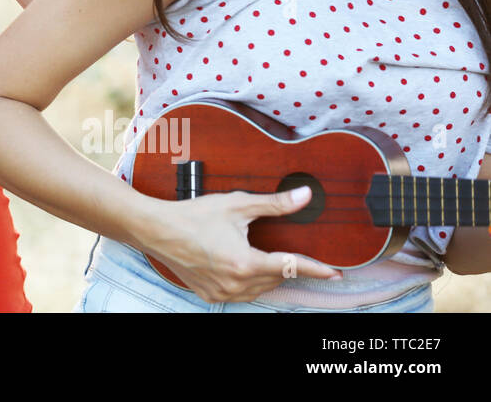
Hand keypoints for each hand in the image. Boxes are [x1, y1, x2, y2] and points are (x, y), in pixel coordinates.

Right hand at [142, 186, 341, 302]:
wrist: (156, 230)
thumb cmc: (192, 215)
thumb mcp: (236, 204)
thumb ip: (274, 204)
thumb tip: (303, 196)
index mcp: (245, 262)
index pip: (291, 267)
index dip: (316, 269)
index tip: (335, 272)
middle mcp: (235, 283)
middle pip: (276, 279)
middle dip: (286, 267)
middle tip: (291, 255)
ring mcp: (222, 292)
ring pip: (260, 290)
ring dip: (268, 276)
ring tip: (266, 259)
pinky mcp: (211, 295)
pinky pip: (241, 294)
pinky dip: (248, 283)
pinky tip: (243, 268)